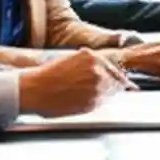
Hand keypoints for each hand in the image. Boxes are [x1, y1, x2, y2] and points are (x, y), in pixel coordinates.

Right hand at [18, 48, 132, 117]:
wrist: (35, 90)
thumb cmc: (47, 75)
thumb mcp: (71, 59)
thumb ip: (90, 62)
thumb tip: (103, 69)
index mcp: (92, 57)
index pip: (115, 66)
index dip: (119, 74)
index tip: (125, 79)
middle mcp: (98, 70)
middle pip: (118, 79)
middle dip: (117, 84)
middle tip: (115, 89)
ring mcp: (97, 87)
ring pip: (112, 92)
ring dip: (108, 93)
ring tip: (93, 95)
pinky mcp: (93, 102)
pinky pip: (102, 102)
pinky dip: (99, 102)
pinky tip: (87, 100)